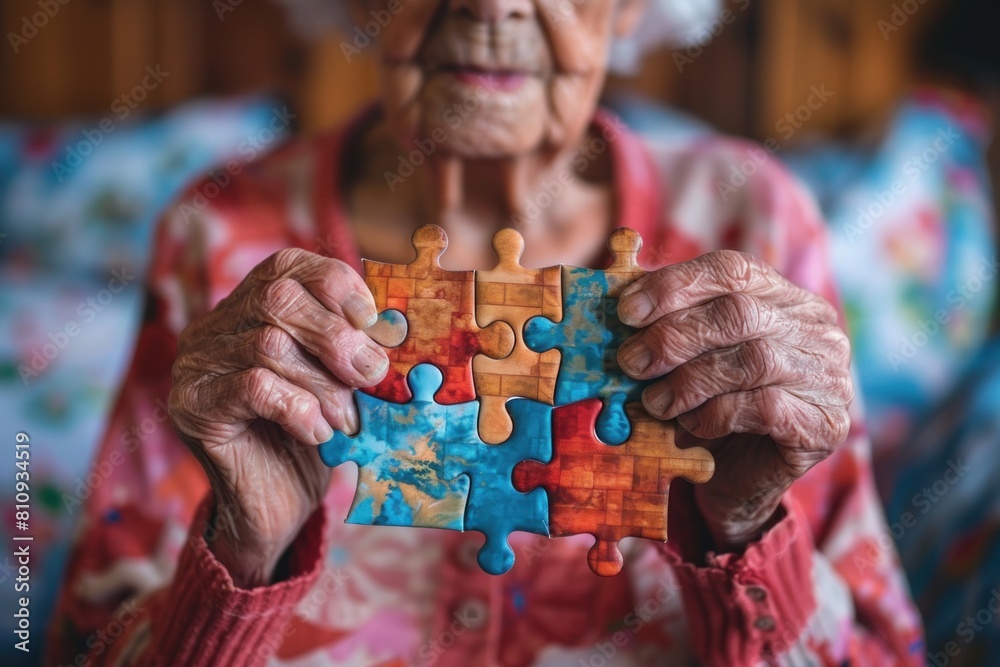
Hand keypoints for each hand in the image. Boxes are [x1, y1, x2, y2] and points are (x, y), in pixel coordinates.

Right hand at [168, 249, 387, 585]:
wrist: (275, 509)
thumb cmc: (313, 436)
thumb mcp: (339, 381)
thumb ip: (354, 348)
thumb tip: (393, 328)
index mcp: (249, 308)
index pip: (287, 267)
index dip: (335, 284)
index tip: (372, 320)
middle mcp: (213, 327)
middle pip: (277, 300)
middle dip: (336, 336)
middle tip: (371, 374)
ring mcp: (195, 365)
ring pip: (268, 346)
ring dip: (323, 384)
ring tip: (346, 418)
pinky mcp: (191, 408)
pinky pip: (253, 388)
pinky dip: (298, 409)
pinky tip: (316, 433)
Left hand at [616, 250, 852, 551]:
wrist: (738, 479)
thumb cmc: (707, 407)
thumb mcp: (686, 358)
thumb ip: (665, 324)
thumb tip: (619, 298)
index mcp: (783, 298)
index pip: (733, 269)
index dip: (676, 285)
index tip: (627, 311)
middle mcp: (816, 330)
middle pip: (740, 313)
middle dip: (674, 336)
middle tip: (631, 362)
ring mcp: (828, 377)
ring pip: (754, 360)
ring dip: (690, 381)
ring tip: (654, 402)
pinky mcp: (824, 426)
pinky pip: (764, 408)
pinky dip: (715, 414)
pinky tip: (689, 426)